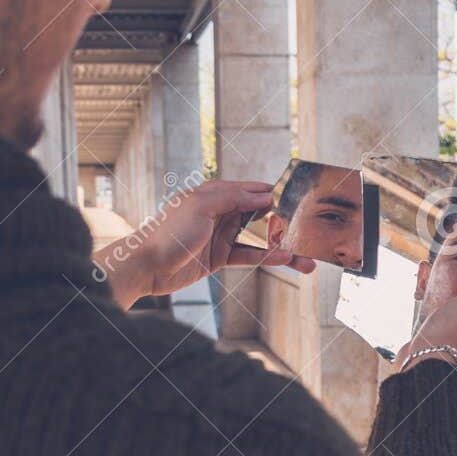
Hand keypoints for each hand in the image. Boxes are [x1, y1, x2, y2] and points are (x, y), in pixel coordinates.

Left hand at [93, 179, 317, 307]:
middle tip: (310, 231)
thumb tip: (263, 194)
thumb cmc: (168, 232)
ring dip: (282, 248)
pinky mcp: (219, 257)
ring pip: (259, 239)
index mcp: (214, 193)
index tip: (299, 197)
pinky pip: (249, 255)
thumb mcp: (200, 206)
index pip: (251, 189)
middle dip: (285, 223)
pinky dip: (267, 258)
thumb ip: (233, 197)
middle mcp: (220, 212)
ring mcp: (221, 235)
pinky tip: (285, 260)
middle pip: (260, 215)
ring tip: (307, 259)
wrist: (146, 266)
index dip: (275, 193)